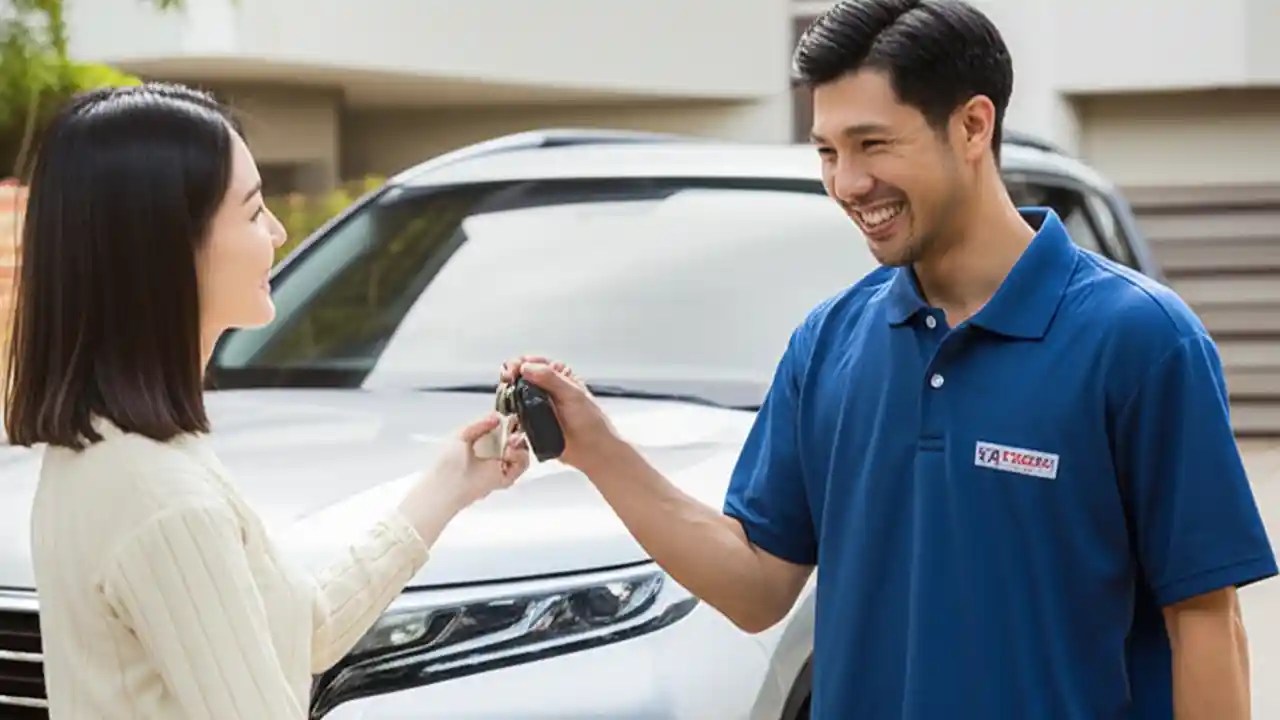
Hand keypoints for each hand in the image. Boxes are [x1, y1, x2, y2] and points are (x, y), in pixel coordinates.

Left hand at [398, 414, 530, 537]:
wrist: (448, 483)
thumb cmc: (447, 462)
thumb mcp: (461, 434)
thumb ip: (480, 423)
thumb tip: (497, 417)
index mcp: (480, 443)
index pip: (501, 430)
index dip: (508, 424)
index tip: (510, 419)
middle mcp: (492, 454)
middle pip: (514, 440)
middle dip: (516, 432)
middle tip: (512, 431)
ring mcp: (499, 466)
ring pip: (521, 452)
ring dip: (519, 445)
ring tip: (510, 443)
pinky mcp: (505, 478)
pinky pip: (521, 466)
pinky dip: (519, 457)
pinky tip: (509, 453)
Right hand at [500, 355, 622, 472]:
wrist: (592, 451)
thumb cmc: (590, 421)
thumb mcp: (572, 394)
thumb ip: (550, 378)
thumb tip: (526, 367)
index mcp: (558, 375)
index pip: (533, 362)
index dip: (519, 363)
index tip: (512, 370)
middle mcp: (545, 388)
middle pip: (518, 377)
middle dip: (509, 377)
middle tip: (507, 382)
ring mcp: (537, 405)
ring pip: (514, 395)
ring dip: (506, 396)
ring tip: (506, 401)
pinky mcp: (532, 423)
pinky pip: (515, 415)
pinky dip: (509, 414)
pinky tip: (509, 416)